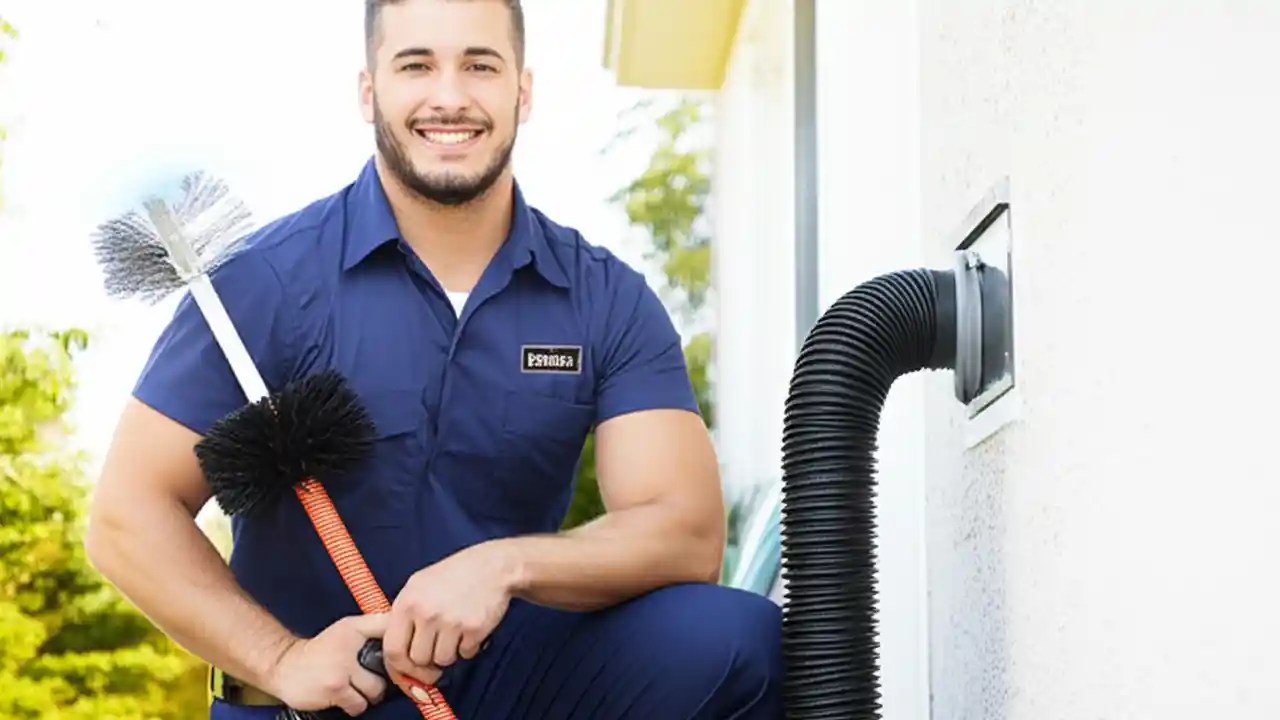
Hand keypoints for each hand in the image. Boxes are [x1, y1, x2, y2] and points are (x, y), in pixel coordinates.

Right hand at [265, 613, 389, 715]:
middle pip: (388, 669)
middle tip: (367, 677)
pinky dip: (353, 705)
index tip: (398, 653)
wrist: (285, 665)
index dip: (398, 643)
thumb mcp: (347, 629)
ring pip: (375, 691)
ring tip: (354, 687)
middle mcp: (349, 643)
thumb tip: (402, 628)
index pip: (388, 626)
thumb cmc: (320, 650)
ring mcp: (342, 667)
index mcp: (355, 627)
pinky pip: (358, 705)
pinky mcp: (335, 689)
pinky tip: (343, 696)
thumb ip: (374, 626)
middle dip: (380, 677)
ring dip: (367, 694)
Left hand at [383, 542, 516, 695]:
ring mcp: (451, 621)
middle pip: (419, 660)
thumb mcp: (417, 585)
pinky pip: (466, 654)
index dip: (400, 665)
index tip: (409, 668)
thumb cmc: (453, 575)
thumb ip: (401, 615)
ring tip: (455, 632)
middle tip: (438, 644)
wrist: (492, 566)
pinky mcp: (474, 628)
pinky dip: (469, 647)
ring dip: (450, 652)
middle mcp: (426, 613)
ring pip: (443, 660)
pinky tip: (469, 628)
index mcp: (407, 603)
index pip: (393, 649)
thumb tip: (385, 645)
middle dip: (429, 658)